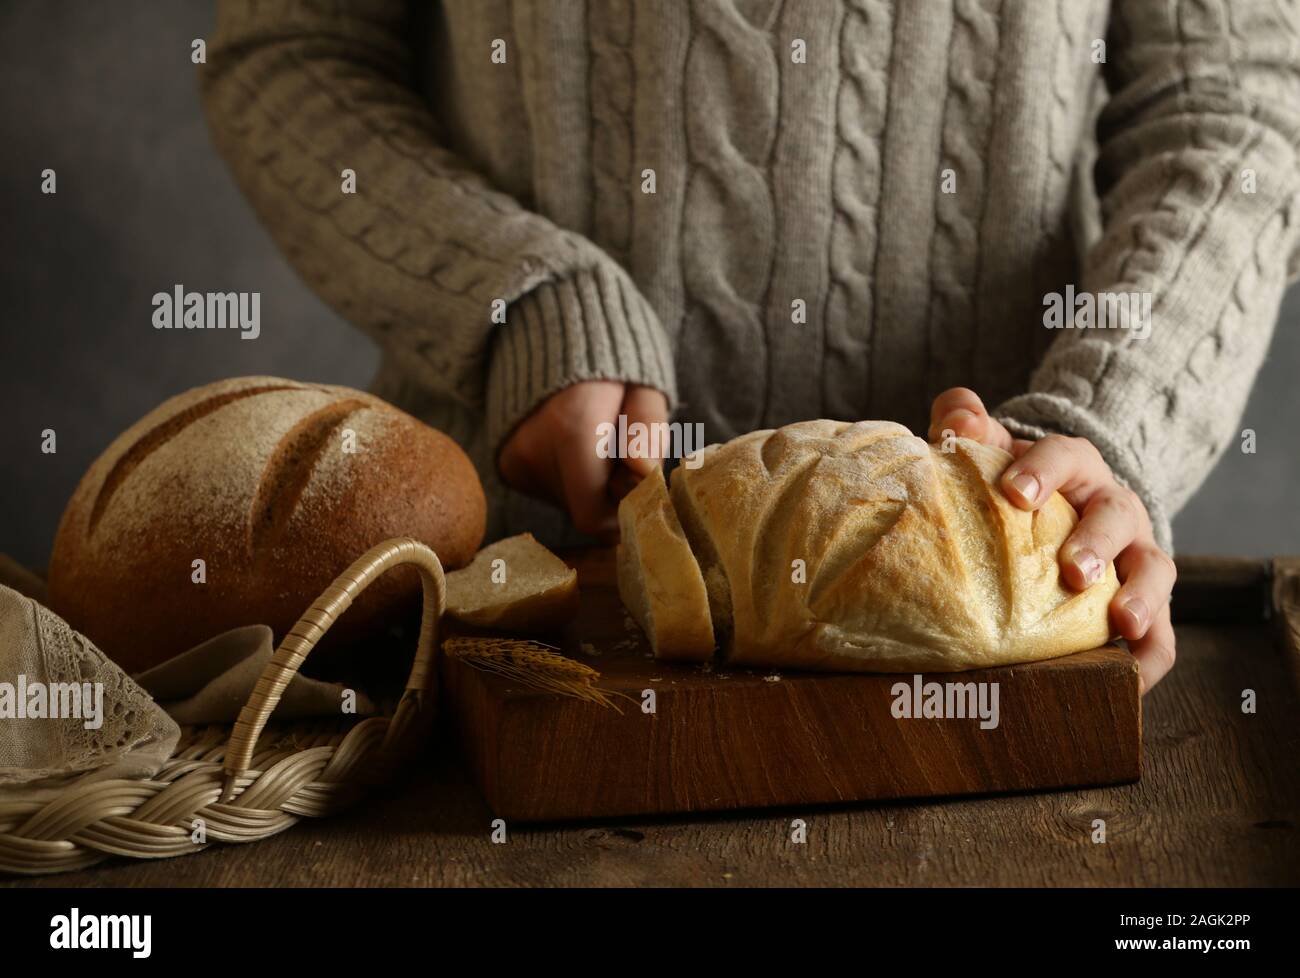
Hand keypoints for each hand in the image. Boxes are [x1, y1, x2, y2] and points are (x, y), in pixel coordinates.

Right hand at [498, 380, 667, 541]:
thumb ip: (647, 427)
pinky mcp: (508, 467)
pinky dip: (571, 477)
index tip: (639, 481)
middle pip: (583, 510)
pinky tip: (574, 445)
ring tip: (596, 441)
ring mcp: (515, 461)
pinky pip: (552, 491)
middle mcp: (533, 451)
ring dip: (592, 484)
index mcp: (571, 426)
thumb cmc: (612, 365)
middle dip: (610, 492)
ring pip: (570, 503)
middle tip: (620, 451)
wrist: (553, 341)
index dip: (622, 508)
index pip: (594, 516)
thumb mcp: (643, 386)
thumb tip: (646, 471)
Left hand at [928, 387, 1176, 692]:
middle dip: (1097, 541)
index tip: (1014, 492)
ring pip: (1154, 569)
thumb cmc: (1014, 484)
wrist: (1055, 508)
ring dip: (1143, 597)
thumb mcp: (992, 450)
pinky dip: (1150, 657)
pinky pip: (1162, 635)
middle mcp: (1113, 506)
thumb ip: (967, 427)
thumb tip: (957, 412)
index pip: (1066, 455)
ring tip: (1123, 622)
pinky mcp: (1146, 601)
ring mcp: (1136, 554)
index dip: (1043, 470)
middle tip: (1073, 569)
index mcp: (1074, 466)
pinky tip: (1131, 683)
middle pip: (1117, 515)